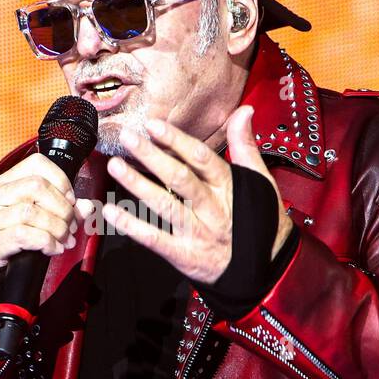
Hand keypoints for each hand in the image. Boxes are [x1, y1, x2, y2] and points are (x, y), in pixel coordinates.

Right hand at [0, 154, 88, 268]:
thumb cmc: (17, 237)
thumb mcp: (42, 217)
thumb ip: (65, 208)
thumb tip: (87, 206)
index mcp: (6, 182)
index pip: (36, 164)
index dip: (60, 180)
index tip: (70, 200)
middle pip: (36, 186)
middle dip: (62, 208)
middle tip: (70, 225)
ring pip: (31, 212)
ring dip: (56, 228)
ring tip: (64, 240)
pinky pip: (24, 234)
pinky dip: (46, 242)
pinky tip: (53, 249)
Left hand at [101, 105, 293, 284]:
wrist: (267, 268)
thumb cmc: (259, 218)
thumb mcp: (259, 180)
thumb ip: (245, 145)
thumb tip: (244, 110)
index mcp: (229, 186)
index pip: (201, 159)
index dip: (176, 141)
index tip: (153, 124)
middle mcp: (213, 208)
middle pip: (180, 179)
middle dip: (152, 157)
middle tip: (128, 138)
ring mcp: (199, 233)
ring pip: (166, 206)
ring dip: (138, 185)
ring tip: (114, 166)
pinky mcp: (186, 256)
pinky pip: (156, 240)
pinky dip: (133, 227)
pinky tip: (111, 212)